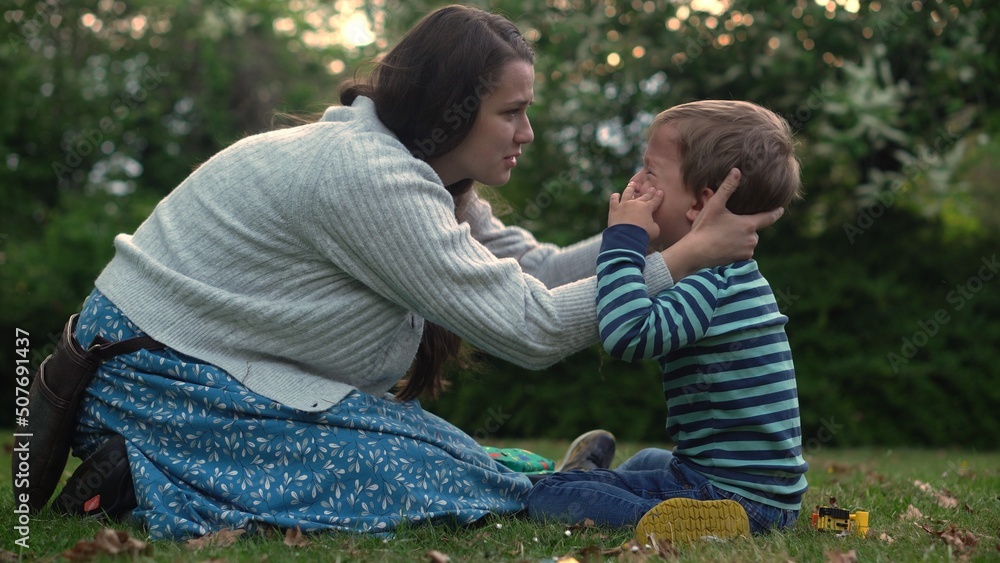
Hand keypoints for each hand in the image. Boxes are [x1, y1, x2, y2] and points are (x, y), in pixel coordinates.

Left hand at [608, 182, 663, 239]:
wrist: (627, 236)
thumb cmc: (643, 234)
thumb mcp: (655, 230)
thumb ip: (654, 224)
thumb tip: (651, 223)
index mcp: (647, 208)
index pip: (655, 201)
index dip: (658, 196)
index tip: (660, 192)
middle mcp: (636, 203)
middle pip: (644, 196)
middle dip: (649, 192)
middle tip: (652, 188)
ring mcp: (624, 204)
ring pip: (628, 193)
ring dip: (631, 188)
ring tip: (633, 184)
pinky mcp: (614, 209)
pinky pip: (614, 200)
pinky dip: (615, 196)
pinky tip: (616, 195)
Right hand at [661, 168, 783, 278]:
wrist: (695, 253)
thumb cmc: (704, 228)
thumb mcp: (715, 205)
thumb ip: (728, 188)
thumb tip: (737, 171)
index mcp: (748, 224)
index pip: (768, 217)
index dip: (776, 212)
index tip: (781, 209)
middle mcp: (752, 239)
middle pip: (753, 229)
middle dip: (744, 226)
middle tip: (727, 225)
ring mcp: (747, 251)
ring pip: (749, 240)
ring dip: (741, 237)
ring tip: (723, 235)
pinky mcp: (741, 260)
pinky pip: (744, 251)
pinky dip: (737, 247)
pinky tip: (724, 245)